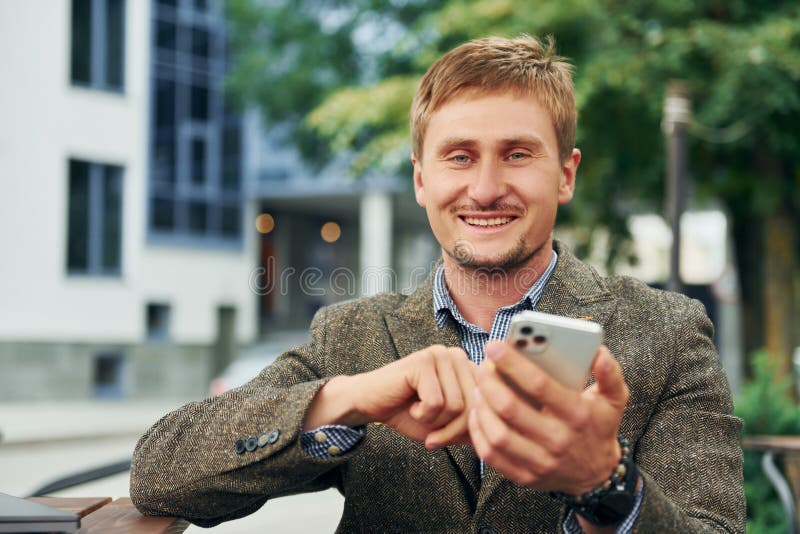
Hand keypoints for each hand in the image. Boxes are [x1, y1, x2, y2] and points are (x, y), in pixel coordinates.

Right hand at [305, 345, 477, 448]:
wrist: (370, 404)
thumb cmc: (408, 413)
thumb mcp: (448, 425)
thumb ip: (473, 426)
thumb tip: (499, 434)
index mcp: (468, 367)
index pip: (489, 404)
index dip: (471, 429)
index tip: (449, 437)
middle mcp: (458, 355)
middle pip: (475, 406)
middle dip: (453, 430)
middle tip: (433, 435)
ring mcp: (440, 354)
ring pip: (457, 406)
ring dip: (435, 421)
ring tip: (419, 412)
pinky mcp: (423, 361)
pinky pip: (436, 402)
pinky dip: (422, 414)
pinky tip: (410, 405)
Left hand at [469, 341, 628, 494]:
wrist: (598, 474)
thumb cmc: (599, 426)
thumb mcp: (614, 399)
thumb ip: (609, 373)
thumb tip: (600, 351)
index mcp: (577, 415)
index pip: (539, 385)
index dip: (513, 363)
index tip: (495, 346)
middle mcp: (558, 440)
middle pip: (510, 408)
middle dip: (490, 382)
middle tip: (483, 366)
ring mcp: (541, 462)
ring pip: (497, 434)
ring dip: (481, 407)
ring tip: (478, 388)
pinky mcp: (525, 477)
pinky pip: (492, 456)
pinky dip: (479, 432)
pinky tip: (478, 413)